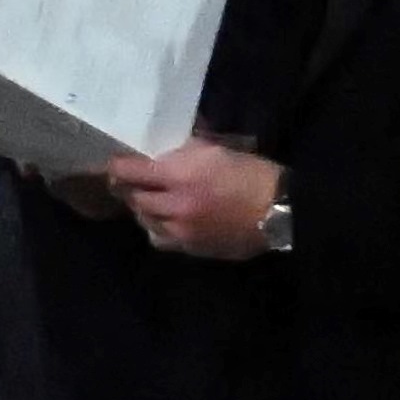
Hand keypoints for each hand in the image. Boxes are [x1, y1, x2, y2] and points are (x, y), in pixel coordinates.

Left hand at [111, 136, 281, 259]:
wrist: (282, 210)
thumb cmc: (251, 173)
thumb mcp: (214, 150)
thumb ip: (182, 151)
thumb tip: (161, 150)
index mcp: (178, 176)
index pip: (128, 172)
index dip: (118, 166)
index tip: (118, 164)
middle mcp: (174, 206)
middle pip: (133, 198)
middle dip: (131, 189)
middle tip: (134, 182)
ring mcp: (183, 231)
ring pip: (145, 222)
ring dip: (144, 210)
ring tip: (153, 202)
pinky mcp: (194, 249)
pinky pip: (163, 240)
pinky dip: (160, 229)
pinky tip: (169, 221)